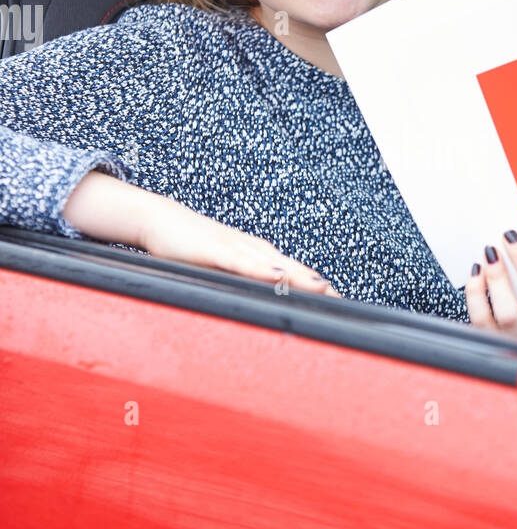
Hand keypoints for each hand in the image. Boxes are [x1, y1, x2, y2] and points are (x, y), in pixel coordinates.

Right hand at [134, 190, 340, 294]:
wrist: (161, 221)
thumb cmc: (194, 247)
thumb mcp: (226, 271)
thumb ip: (246, 286)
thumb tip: (265, 307)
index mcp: (261, 257)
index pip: (298, 276)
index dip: (319, 291)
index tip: (342, 307)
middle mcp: (256, 251)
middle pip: (296, 271)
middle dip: (320, 288)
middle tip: (343, 303)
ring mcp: (239, 248)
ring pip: (276, 266)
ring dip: (300, 278)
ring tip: (323, 290)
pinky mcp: (218, 250)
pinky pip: (244, 262)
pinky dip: (262, 270)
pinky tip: (277, 276)